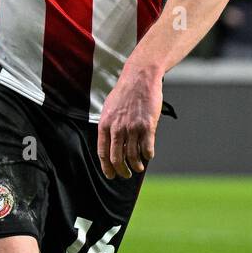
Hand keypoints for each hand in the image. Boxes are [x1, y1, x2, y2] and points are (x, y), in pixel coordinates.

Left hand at [97, 65, 162, 179]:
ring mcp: (132, 128)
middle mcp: (117, 128)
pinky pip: (147, 148)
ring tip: (139, 167)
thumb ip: (108, 125)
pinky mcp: (147, 126)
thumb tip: (110, 143)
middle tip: (126, 174)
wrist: (139, 77)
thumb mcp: (109, 108)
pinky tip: (148, 156)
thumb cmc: (125, 92)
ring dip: (136, 165)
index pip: (103, 153)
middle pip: (117, 158)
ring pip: (133, 156)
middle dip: (122, 170)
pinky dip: (148, 155)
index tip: (111, 175)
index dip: (107, 167)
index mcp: (105, 125)